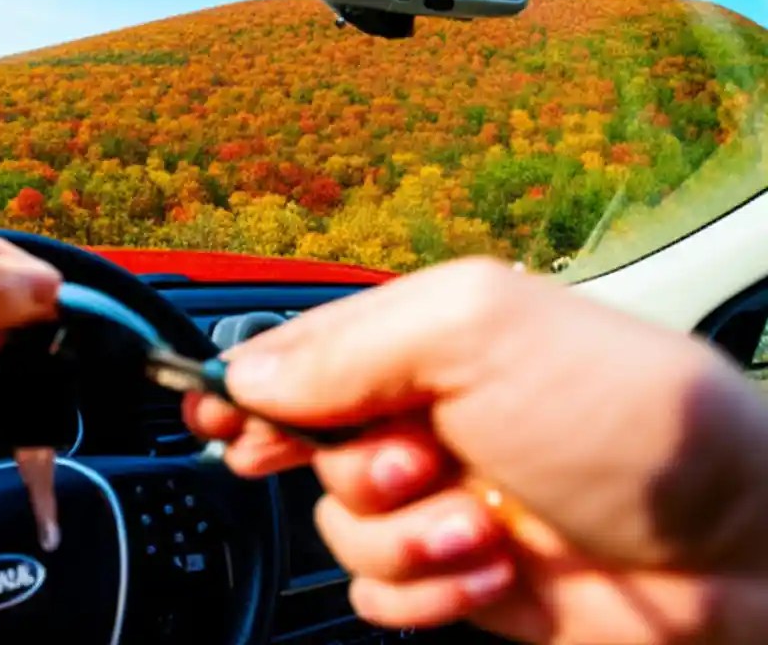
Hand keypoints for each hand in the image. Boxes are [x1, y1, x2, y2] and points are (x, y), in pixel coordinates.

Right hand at [186, 257, 767, 642]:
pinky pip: (378, 594)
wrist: (740, 547)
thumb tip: (247, 374)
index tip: (214, 415)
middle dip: (351, 467)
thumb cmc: (632, 420)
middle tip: (414, 462)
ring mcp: (438, 499)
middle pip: (302, 448)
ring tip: (481, 523)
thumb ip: (349, 342)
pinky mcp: (456, 574)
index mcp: (423, 340)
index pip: (298, 354)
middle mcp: (423, 416)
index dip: (246, 386)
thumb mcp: (481, 333)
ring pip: (337, 530)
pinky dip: (424, 591)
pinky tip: (488, 571)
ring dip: (403, 537)